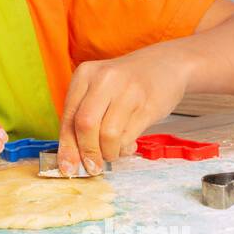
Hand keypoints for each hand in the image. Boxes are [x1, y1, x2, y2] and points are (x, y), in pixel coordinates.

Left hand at [56, 50, 192, 175]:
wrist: (166, 65)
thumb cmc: (125, 83)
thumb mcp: (98, 89)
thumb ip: (83, 116)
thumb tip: (72, 157)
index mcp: (85, 74)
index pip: (69, 116)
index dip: (67, 146)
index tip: (67, 168)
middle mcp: (104, 79)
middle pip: (85, 125)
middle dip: (87, 152)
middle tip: (92, 167)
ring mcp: (128, 91)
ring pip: (108, 134)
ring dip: (108, 152)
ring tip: (113, 151)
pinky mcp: (148, 105)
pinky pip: (128, 136)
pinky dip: (123, 148)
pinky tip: (127, 144)